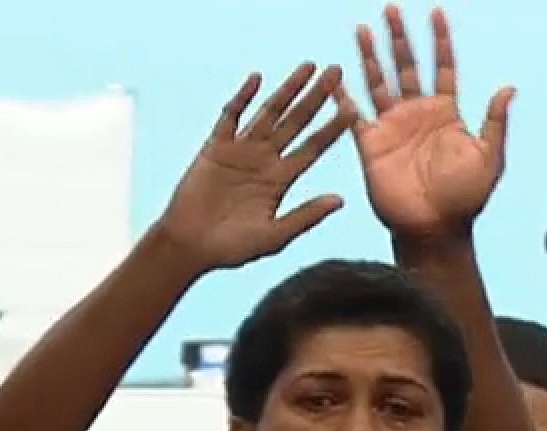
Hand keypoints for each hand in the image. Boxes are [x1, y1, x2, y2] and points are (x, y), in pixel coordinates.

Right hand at [155, 65, 352, 271]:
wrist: (192, 247)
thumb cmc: (234, 247)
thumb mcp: (276, 235)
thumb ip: (306, 216)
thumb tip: (341, 200)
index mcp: (283, 179)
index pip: (314, 146)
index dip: (333, 127)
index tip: (354, 108)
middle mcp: (266, 159)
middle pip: (297, 121)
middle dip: (317, 96)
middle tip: (336, 71)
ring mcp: (241, 151)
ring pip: (269, 113)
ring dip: (288, 90)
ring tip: (308, 68)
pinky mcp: (216, 147)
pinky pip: (231, 117)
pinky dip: (243, 99)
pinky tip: (257, 79)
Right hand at [342, 5, 513, 242]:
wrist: (435, 228)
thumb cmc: (465, 198)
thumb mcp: (489, 158)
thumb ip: (495, 122)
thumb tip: (508, 87)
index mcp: (446, 114)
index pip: (444, 68)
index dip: (441, 41)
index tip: (437, 12)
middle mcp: (417, 114)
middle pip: (407, 66)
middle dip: (400, 37)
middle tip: (392, 7)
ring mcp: (392, 126)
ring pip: (379, 81)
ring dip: (371, 56)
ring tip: (364, 28)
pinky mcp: (370, 143)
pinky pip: (353, 115)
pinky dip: (342, 97)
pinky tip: (333, 77)